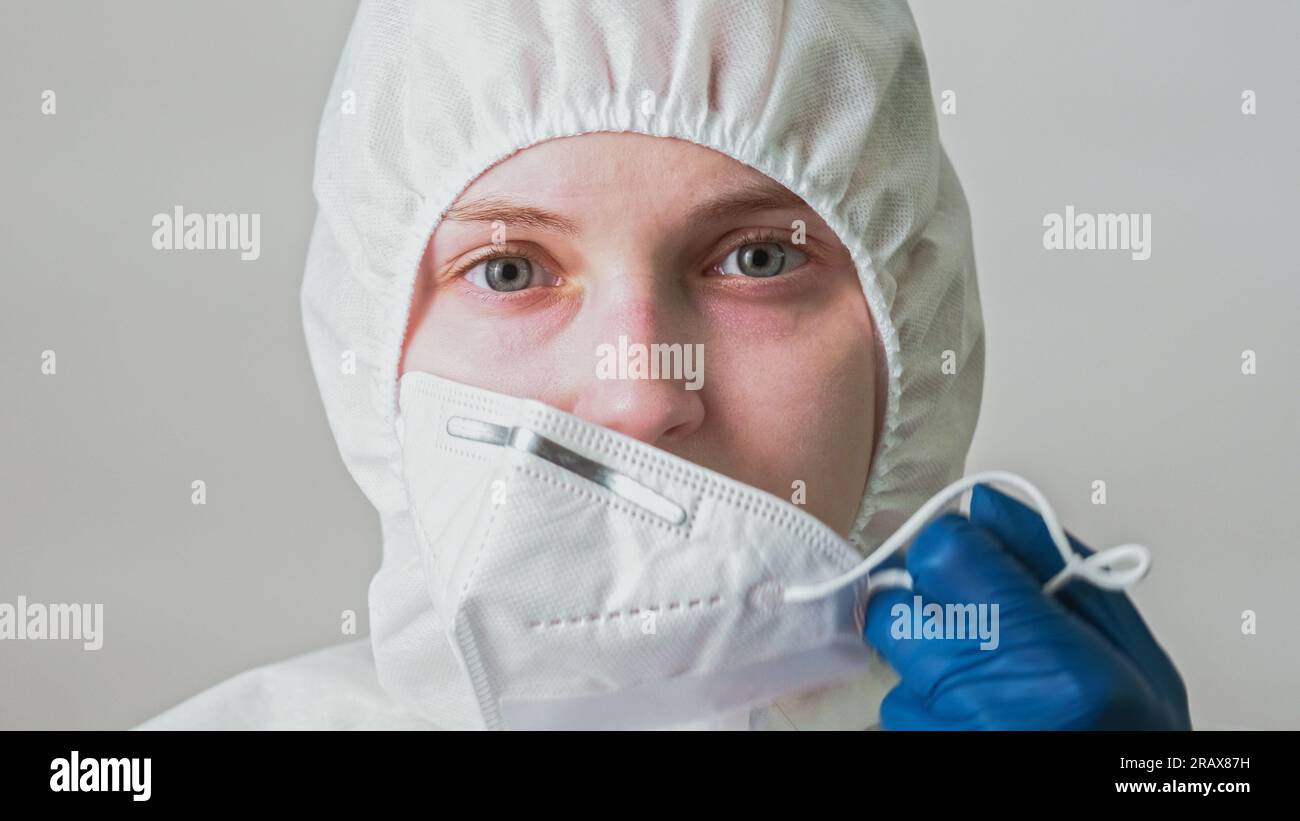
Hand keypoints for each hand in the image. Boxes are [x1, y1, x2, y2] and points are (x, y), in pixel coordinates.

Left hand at [862, 483, 1190, 729]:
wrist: (1115, 811)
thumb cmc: (1131, 741)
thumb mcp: (1124, 646)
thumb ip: (1051, 563)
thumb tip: (984, 503)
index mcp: (1042, 657)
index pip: (939, 552)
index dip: (954, 548)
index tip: (975, 560)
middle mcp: (977, 698)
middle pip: (895, 604)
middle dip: (928, 605)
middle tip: (978, 624)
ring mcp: (935, 733)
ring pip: (893, 660)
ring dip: (928, 662)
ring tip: (992, 686)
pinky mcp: (912, 750)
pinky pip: (895, 708)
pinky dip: (927, 707)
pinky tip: (978, 718)